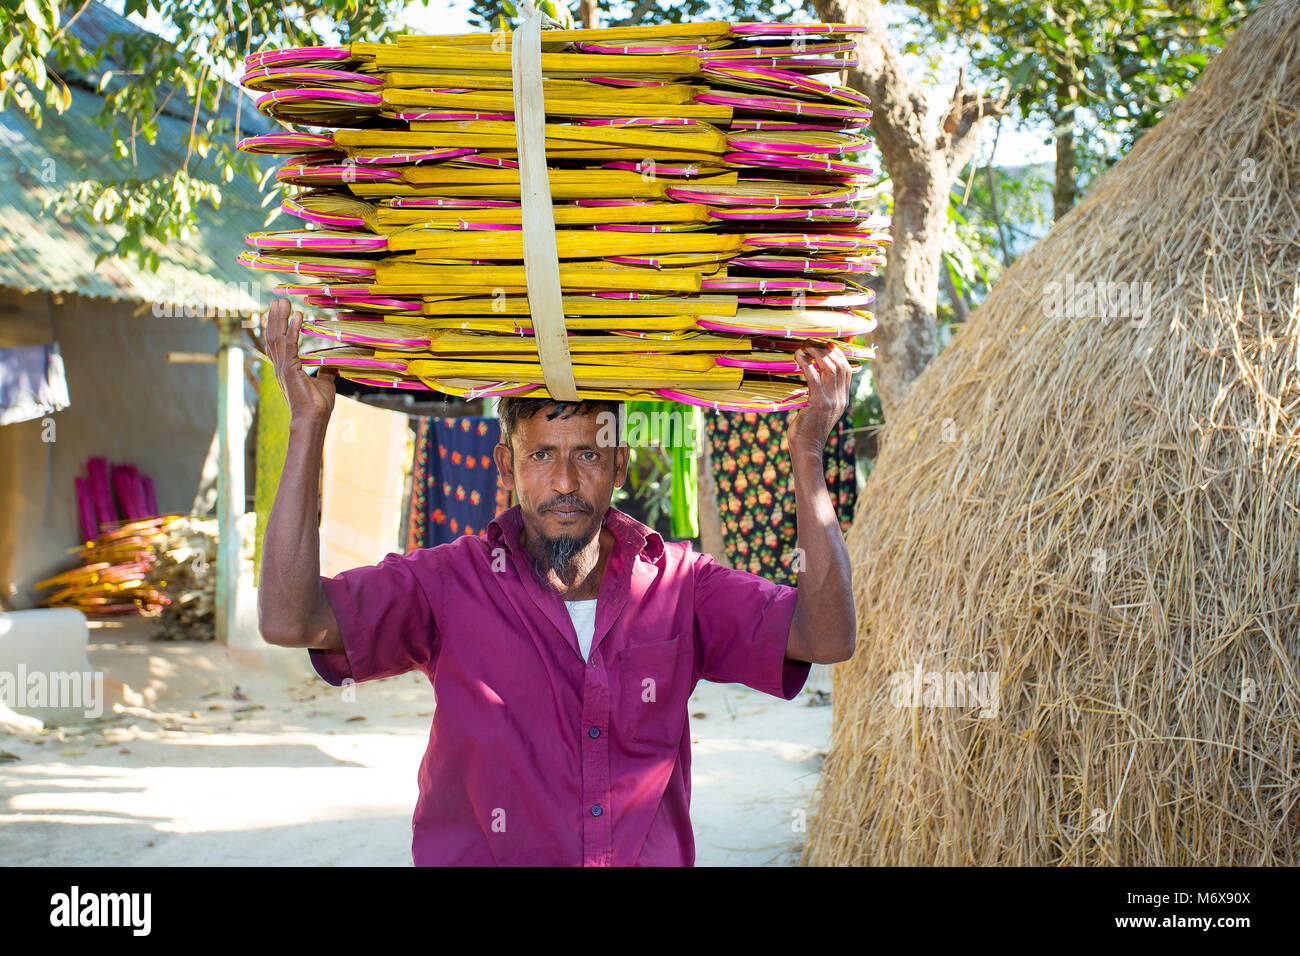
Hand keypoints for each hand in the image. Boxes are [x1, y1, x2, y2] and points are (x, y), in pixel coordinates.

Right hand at [265, 298, 335, 426]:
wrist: (313, 419)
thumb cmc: (317, 405)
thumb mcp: (324, 384)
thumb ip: (325, 372)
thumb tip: (331, 365)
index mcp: (286, 369)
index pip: (278, 343)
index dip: (277, 327)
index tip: (278, 311)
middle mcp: (280, 366)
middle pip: (273, 336)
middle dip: (275, 317)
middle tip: (277, 300)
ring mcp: (283, 367)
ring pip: (277, 337)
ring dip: (280, 318)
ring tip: (282, 301)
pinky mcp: (290, 369)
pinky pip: (291, 344)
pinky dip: (294, 328)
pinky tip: (298, 315)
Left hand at [787, 343, 850, 458]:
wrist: (807, 448)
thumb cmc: (809, 430)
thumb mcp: (821, 411)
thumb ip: (822, 396)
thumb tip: (814, 378)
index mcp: (843, 399)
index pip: (847, 370)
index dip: (838, 354)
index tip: (826, 344)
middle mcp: (840, 398)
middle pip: (839, 365)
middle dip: (826, 349)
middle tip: (812, 342)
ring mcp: (831, 400)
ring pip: (829, 367)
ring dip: (816, 353)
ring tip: (805, 346)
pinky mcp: (818, 402)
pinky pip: (813, 376)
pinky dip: (805, 363)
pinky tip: (798, 356)